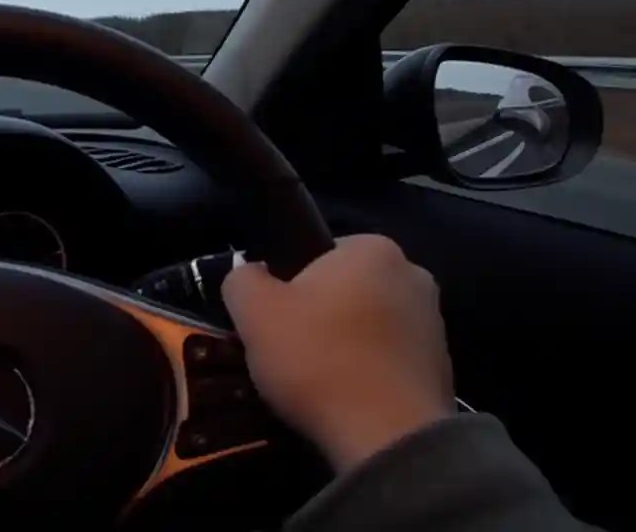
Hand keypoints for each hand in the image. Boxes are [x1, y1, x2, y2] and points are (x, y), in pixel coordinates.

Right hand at [222, 235, 454, 472]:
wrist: (386, 436)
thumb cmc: (317, 359)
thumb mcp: (253, 310)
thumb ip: (243, 279)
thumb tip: (252, 275)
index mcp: (373, 248)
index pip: (318, 253)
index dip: (289, 285)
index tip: (274, 320)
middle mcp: (413, 274)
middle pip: (345, 290)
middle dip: (320, 316)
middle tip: (289, 353)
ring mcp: (434, 323)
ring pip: (368, 327)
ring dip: (344, 346)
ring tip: (318, 384)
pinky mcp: (442, 368)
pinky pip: (389, 362)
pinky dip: (368, 376)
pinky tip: (348, 401)